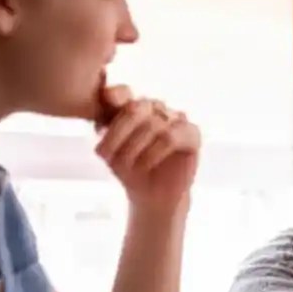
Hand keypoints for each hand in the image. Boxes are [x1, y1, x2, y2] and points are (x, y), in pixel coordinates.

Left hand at [94, 85, 200, 209]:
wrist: (152, 198)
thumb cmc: (129, 171)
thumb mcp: (109, 150)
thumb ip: (106, 130)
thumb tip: (100, 118)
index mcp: (135, 106)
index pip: (123, 93)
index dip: (114, 97)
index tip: (102, 110)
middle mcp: (157, 108)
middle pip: (136, 107)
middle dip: (118, 133)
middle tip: (105, 156)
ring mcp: (177, 119)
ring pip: (153, 124)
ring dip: (133, 148)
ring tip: (124, 167)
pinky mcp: (193, 134)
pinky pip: (170, 137)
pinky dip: (153, 153)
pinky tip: (145, 166)